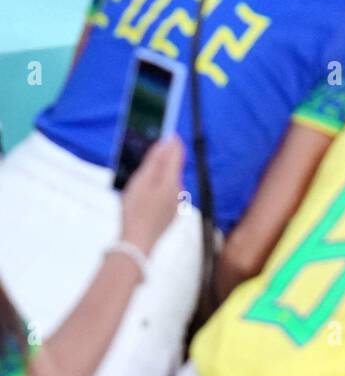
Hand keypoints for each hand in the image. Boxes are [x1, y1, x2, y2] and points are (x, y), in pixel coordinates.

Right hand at [120, 137, 184, 255]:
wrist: (136, 244)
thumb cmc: (136, 211)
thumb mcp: (141, 181)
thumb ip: (154, 161)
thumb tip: (166, 143)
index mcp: (173, 181)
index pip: (177, 154)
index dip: (173, 142)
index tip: (168, 132)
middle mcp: (178, 192)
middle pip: (173, 168)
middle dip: (164, 158)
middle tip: (150, 150)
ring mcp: (175, 205)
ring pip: (169, 182)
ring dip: (159, 174)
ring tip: (143, 172)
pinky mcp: (169, 215)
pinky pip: (165, 195)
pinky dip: (157, 188)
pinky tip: (144, 193)